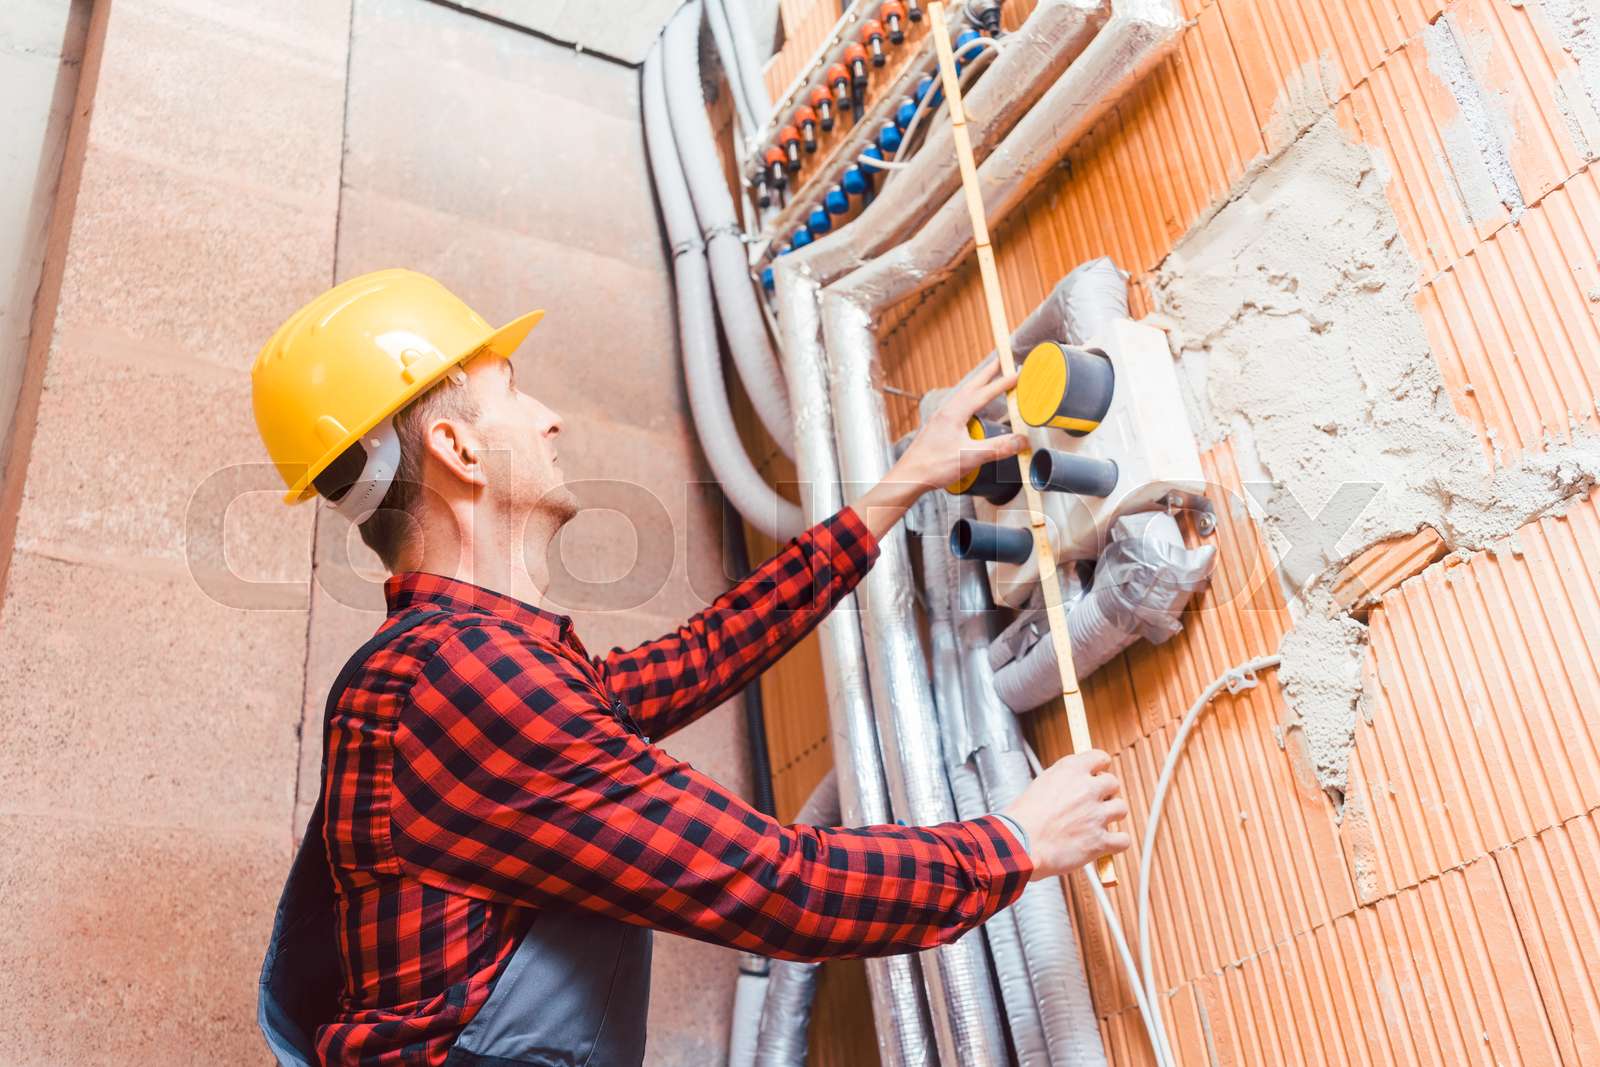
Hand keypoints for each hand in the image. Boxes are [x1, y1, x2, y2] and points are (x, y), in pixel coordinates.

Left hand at [851, 357, 1027, 541]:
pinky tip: (971, 407)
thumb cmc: (933, 466)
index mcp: (954, 413)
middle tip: (1000, 360)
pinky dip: (969, 399)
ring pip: (963, 395)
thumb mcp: (971, 457)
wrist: (908, 477)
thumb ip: (998, 448)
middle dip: (988, 373)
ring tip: (989, 380)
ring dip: (978, 385)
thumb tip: (1021, 440)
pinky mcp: (938, 428)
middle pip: (971, 386)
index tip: (1017, 373)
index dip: (1002, 383)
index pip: (984, 393)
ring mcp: (941, 418)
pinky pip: (958, 406)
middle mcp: (946, 411)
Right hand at [1001, 749, 1130, 880]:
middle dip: (1105, 794)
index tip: (1097, 774)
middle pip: (1113, 783)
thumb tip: (1074, 783)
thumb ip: (1063, 780)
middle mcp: (1087, 789)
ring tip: (1097, 823)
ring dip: (1111, 816)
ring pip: (1121, 808)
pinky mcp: (1100, 840)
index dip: (1099, 768)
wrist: (1019, 844)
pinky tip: (1106, 843)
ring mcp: (1096, 815)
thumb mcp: (1040, 784)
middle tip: (1092, 804)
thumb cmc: (1022, 818)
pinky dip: (1117, 843)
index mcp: (1070, 770)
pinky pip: (1123, 839)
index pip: (1100, 758)